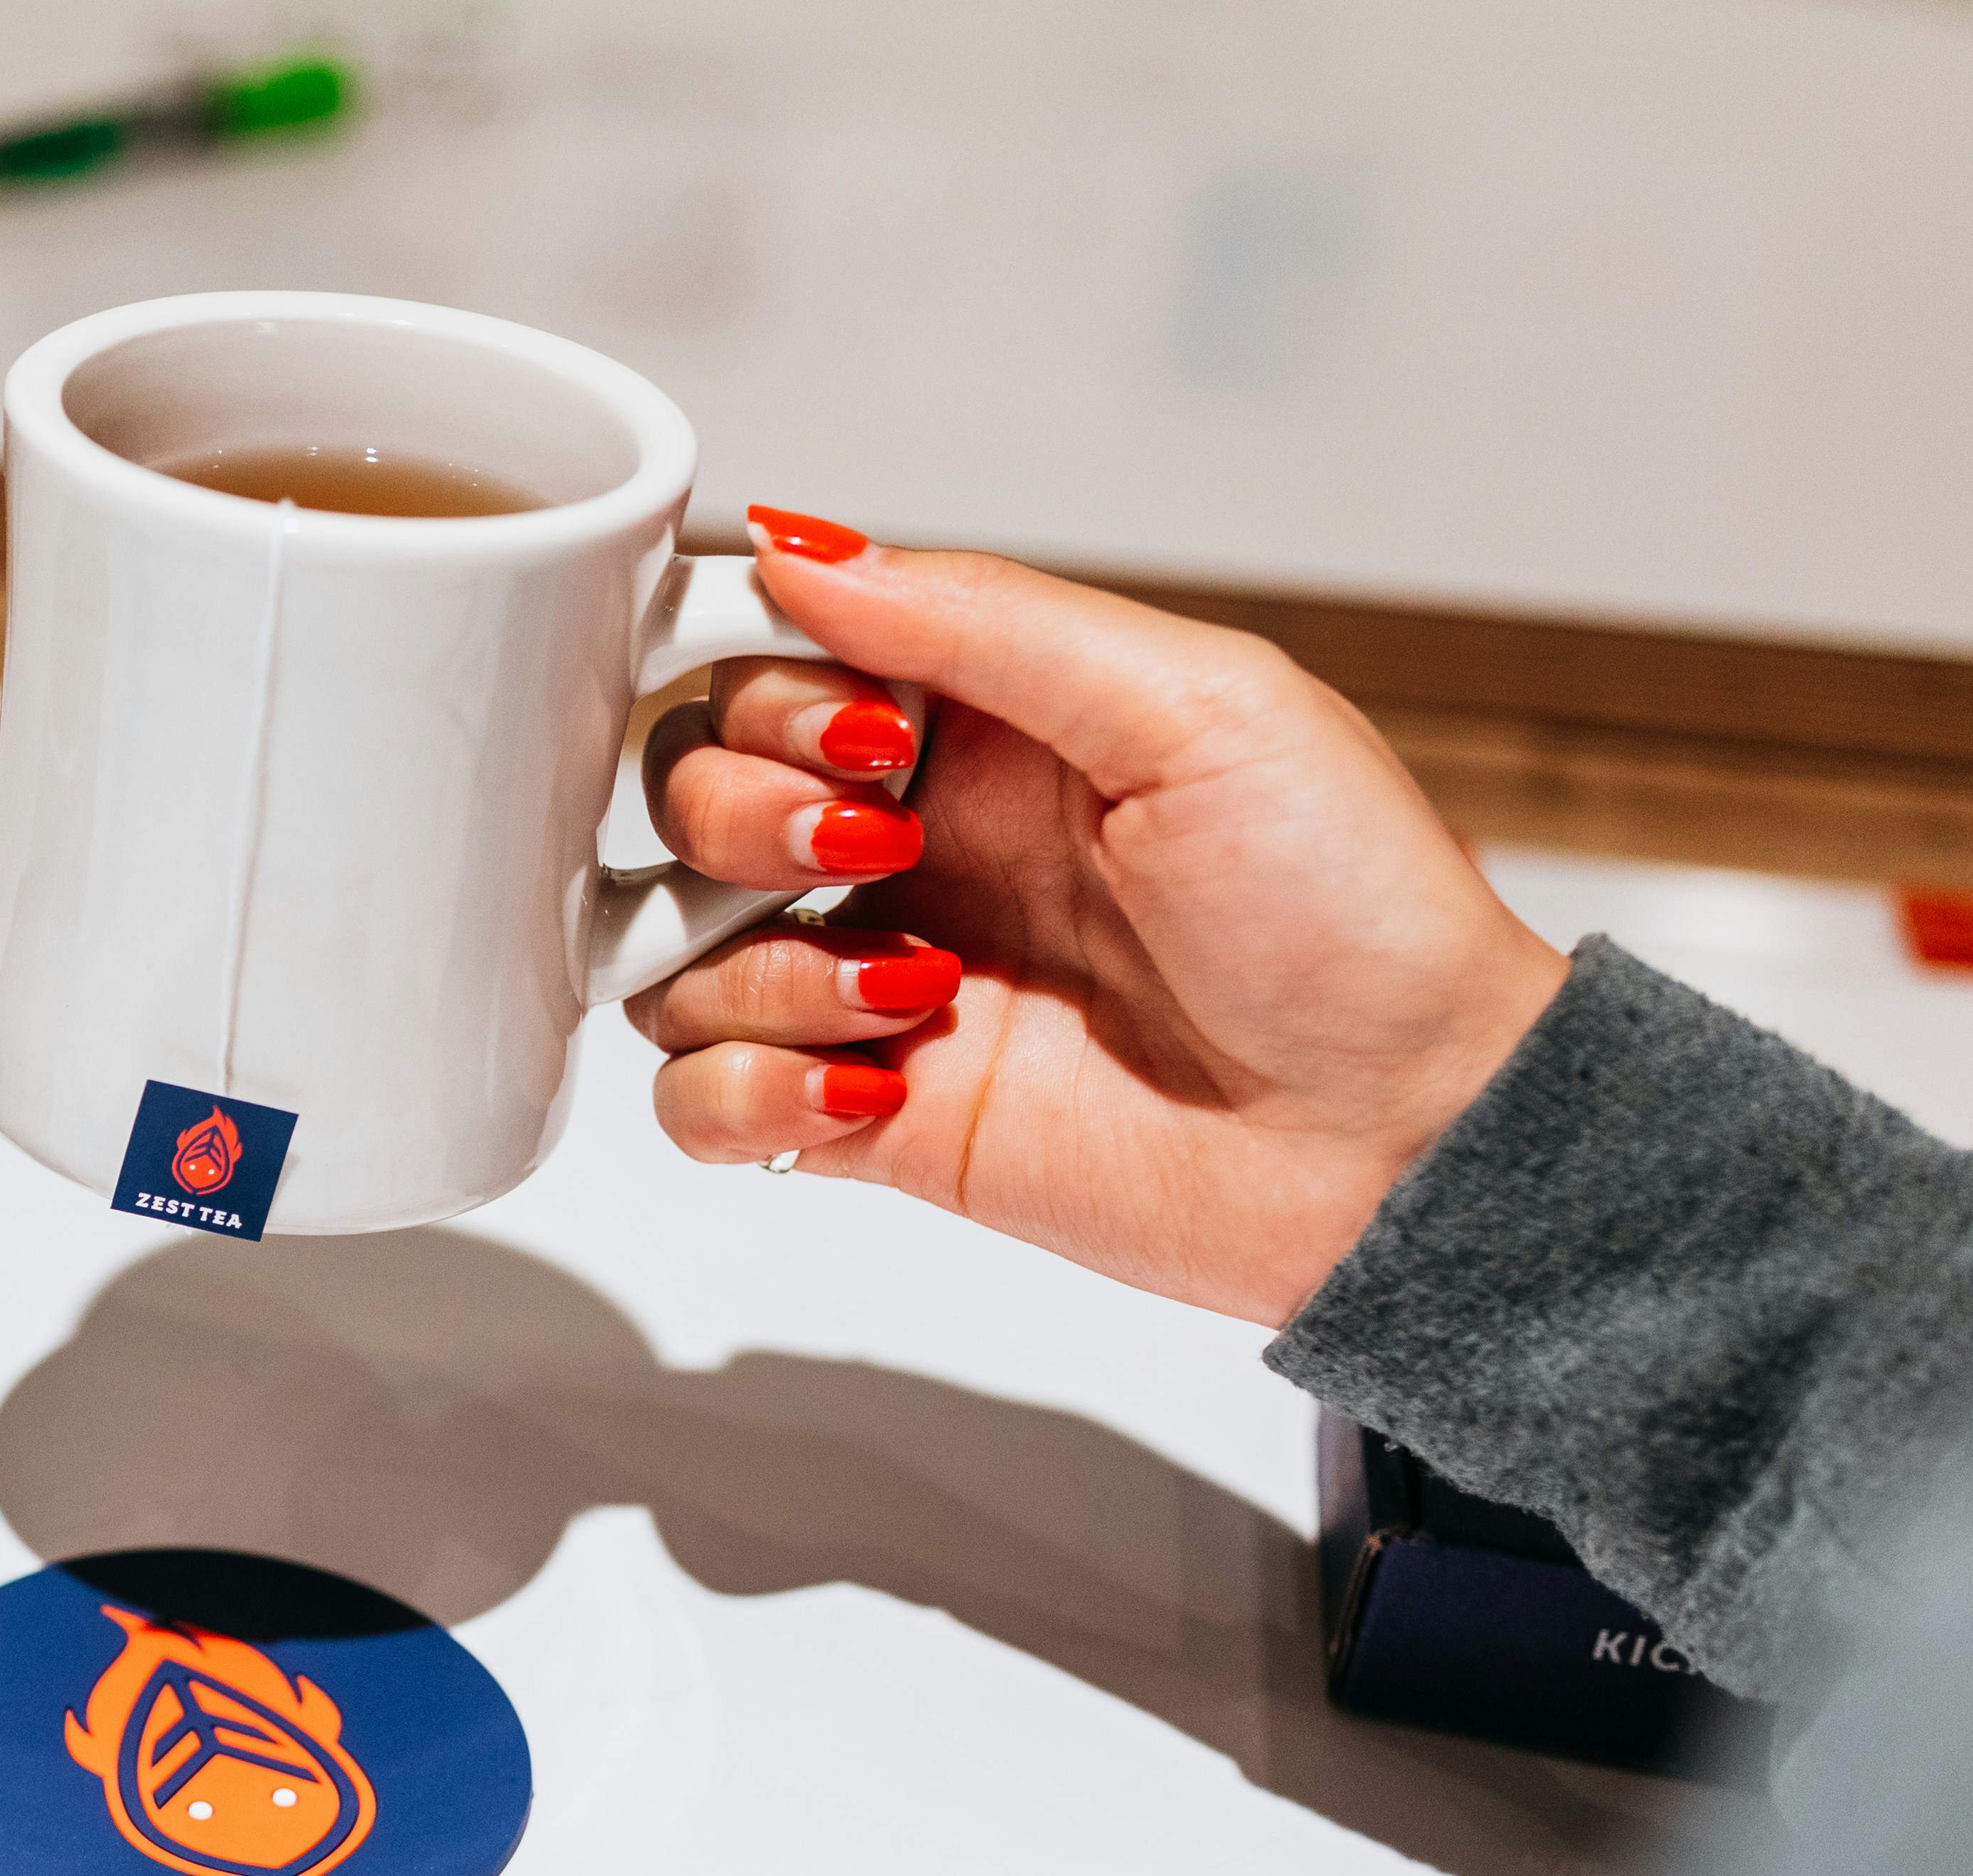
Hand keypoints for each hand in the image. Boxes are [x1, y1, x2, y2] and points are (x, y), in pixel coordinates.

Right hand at [626, 511, 1571, 1326]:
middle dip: (743, 817)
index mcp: (984, 727)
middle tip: (878, 844)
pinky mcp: (867, 1120)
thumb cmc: (1352, 915)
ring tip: (901, 993)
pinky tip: (863, 1087)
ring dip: (749, 965)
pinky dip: (743, 1094)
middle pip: (688, 798)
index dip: (764, 687)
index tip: (848, 730)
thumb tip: (800, 545)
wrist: (1403, 1135)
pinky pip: (697, 1104)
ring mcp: (875, 988)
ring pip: (667, 954)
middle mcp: (910, 847)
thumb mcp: (1195, 707)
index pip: (772, 666)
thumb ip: (984, 619)